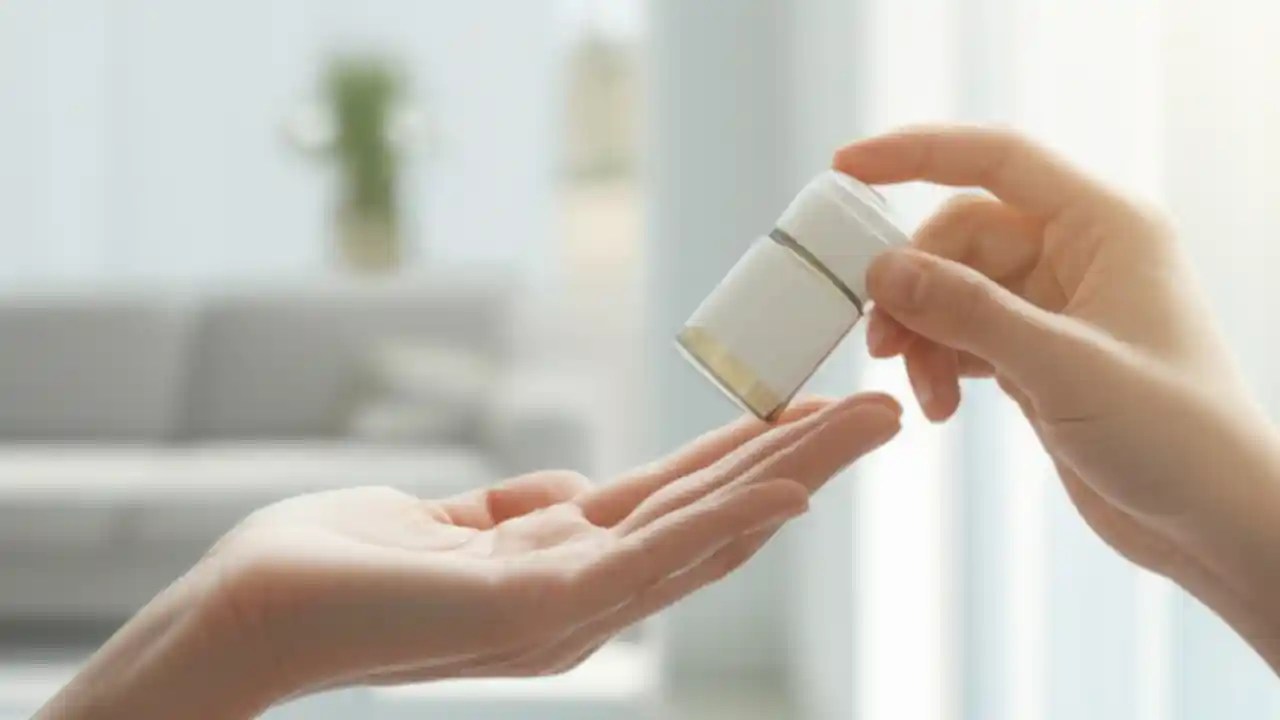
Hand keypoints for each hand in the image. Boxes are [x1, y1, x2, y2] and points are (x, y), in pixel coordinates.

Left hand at [40, 394, 899, 718]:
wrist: (252, 609)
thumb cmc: (338, 563)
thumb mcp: (453, 519)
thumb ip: (524, 509)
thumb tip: (577, 494)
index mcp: (566, 567)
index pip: (680, 506)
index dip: (750, 458)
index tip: (811, 413)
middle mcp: (587, 597)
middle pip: (715, 517)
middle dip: (803, 462)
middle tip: (883, 410)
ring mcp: (570, 610)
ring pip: (704, 531)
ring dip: (792, 476)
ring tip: (865, 425)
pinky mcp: (539, 610)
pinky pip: (650, 559)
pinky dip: (725, 522)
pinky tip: (787, 488)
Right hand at [834, 126, 1279, 669]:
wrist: (1214, 522)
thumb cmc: (1176, 435)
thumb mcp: (1063, 367)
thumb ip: (969, 313)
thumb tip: (884, 269)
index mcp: (1105, 226)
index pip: (996, 159)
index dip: (916, 153)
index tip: (846, 166)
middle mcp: (1079, 254)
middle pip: (962, 235)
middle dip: (914, 284)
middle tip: (882, 342)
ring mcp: (1057, 306)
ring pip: (956, 289)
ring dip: (925, 334)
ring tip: (923, 390)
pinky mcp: (1039, 354)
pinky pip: (966, 335)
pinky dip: (941, 363)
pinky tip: (942, 406)